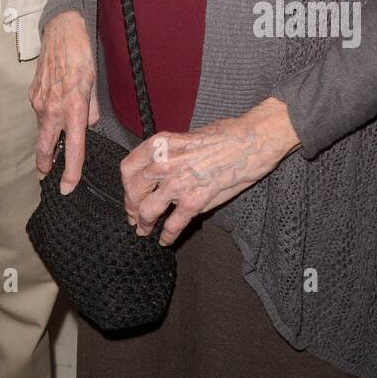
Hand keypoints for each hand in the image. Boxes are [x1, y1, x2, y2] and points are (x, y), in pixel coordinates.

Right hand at [29, 10, 98, 193]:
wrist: (61, 32)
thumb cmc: (81, 55)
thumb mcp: (94, 84)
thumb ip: (92, 110)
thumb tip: (89, 124)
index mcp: (73, 109)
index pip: (73, 150)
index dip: (70, 173)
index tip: (67, 188)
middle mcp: (52, 109)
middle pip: (44, 148)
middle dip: (45, 165)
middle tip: (46, 176)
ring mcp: (38, 101)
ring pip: (42, 129)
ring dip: (48, 137)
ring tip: (55, 140)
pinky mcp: (32, 93)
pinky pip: (39, 112)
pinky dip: (46, 117)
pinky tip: (53, 109)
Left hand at [120, 97, 300, 245]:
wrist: (250, 141)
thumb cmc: (222, 136)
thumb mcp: (185, 138)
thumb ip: (168, 156)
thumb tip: (157, 175)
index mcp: (159, 144)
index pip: (128, 169)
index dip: (126, 187)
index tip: (130, 196)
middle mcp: (163, 163)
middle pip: (133, 192)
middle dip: (131, 208)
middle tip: (134, 218)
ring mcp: (177, 183)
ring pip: (147, 210)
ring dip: (144, 224)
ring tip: (144, 231)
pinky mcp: (194, 200)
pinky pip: (173, 224)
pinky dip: (167, 236)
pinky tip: (166, 241)